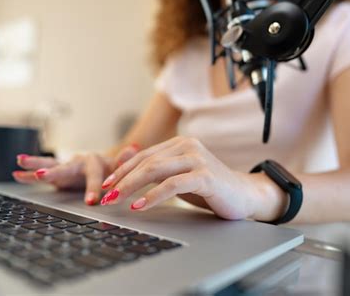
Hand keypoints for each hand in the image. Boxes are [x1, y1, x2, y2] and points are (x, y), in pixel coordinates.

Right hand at [13, 144, 140, 205]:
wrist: (104, 165)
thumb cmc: (111, 167)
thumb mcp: (119, 166)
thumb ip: (123, 160)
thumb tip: (133, 148)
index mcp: (93, 161)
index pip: (92, 176)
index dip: (92, 187)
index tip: (92, 201)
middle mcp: (77, 162)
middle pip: (64, 167)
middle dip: (53, 172)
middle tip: (42, 175)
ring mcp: (65, 167)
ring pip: (49, 165)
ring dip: (35, 164)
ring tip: (20, 161)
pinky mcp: (58, 173)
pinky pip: (42, 173)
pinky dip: (29, 174)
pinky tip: (16, 174)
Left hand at [99, 137, 286, 220]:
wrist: (243, 195)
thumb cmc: (209, 187)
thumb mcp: (178, 176)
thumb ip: (157, 168)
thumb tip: (125, 162)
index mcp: (179, 144)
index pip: (144, 156)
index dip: (123, 170)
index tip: (106, 184)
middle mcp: (187, 146)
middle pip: (146, 162)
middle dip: (122, 179)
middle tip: (106, 195)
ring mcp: (197, 159)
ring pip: (155, 170)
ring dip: (132, 186)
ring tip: (116, 200)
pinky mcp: (205, 176)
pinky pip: (172, 185)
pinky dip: (153, 196)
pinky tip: (140, 206)